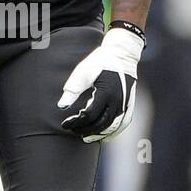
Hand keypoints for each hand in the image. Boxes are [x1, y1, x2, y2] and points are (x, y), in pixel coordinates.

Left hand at [58, 27, 143, 142]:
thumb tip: (61, 107)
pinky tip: (104, 136)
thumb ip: (73, 89)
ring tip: (85, 136)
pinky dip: (113, 133)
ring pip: (112, 127)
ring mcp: (125, 104)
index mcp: (106, 93)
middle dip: (85, 130)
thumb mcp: (83, 72)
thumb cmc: (100, 61)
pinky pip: (123, 124)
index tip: (65, 124)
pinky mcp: (129, 105)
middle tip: (73, 130)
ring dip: (97, 134)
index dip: (76, 122)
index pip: (89, 115)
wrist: (122, 54)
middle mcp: (118, 101)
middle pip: (100, 124)